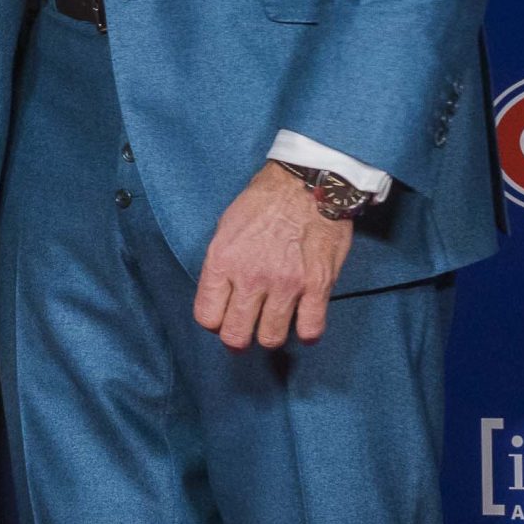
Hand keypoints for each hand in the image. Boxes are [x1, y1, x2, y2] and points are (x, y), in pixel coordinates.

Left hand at [192, 164, 354, 349]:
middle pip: (235, 336)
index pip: (207, 316)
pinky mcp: (317, 286)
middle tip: (244, 331)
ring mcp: (286, 284)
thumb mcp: (226, 227)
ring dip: (270, 335)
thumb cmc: (263, 202)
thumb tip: (220, 295)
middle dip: (237, 339)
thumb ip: (221, 265)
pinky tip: (302, 323)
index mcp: (223, 261)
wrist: (306, 183)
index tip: (222, 317)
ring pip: (271, 338)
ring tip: (272, 323)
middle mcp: (251, 277)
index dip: (214, 322)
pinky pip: (310, 329)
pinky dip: (306, 334)